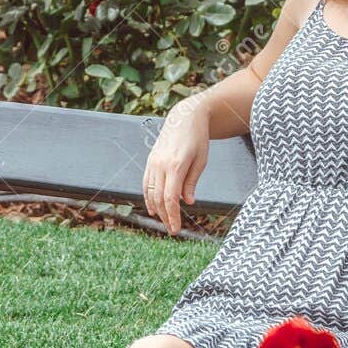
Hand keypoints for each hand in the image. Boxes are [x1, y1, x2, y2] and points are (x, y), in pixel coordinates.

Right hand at [142, 97, 210, 234]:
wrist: (184, 117)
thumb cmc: (198, 139)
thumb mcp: (201, 160)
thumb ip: (191, 182)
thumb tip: (186, 202)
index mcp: (176, 165)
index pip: (170, 198)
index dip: (173, 216)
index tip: (176, 229)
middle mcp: (161, 164)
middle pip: (159, 198)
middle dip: (165, 217)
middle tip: (172, 230)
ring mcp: (153, 162)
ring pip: (150, 192)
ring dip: (157, 209)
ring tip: (165, 221)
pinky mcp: (150, 160)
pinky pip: (146, 183)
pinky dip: (148, 197)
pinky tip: (153, 208)